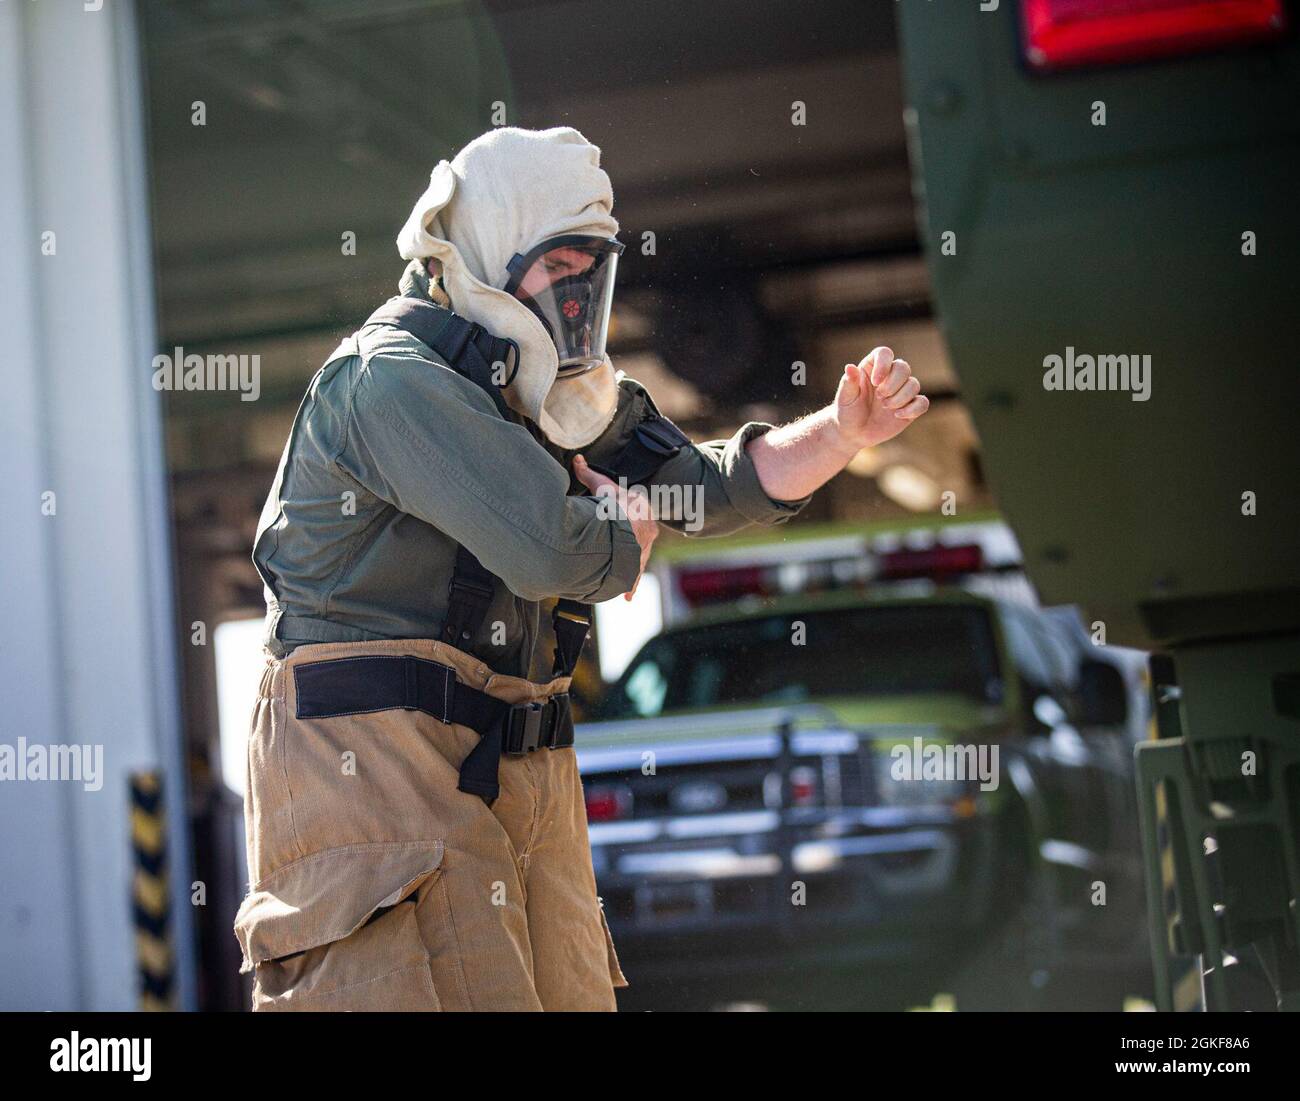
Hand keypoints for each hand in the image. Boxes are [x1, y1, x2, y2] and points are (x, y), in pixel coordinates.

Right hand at [573, 455, 658, 599]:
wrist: (619, 532)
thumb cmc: (611, 507)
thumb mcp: (600, 486)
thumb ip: (588, 473)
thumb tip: (578, 459)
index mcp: (641, 512)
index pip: (638, 514)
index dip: (629, 517)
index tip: (624, 520)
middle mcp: (646, 533)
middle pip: (639, 539)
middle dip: (633, 545)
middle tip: (621, 550)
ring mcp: (642, 551)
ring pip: (636, 560)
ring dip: (630, 567)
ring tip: (625, 578)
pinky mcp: (635, 567)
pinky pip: (631, 578)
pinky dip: (628, 586)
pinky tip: (628, 596)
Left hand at [832, 346, 928, 451]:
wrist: (855, 433)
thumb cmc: (848, 412)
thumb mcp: (845, 398)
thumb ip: (848, 383)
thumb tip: (850, 367)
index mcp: (872, 367)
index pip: (884, 353)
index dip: (883, 364)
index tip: (875, 382)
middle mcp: (890, 376)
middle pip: (903, 367)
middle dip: (893, 384)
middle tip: (880, 398)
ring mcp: (902, 391)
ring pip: (914, 384)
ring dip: (900, 398)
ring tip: (885, 407)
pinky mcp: (911, 407)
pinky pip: (923, 403)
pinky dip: (913, 409)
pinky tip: (897, 415)